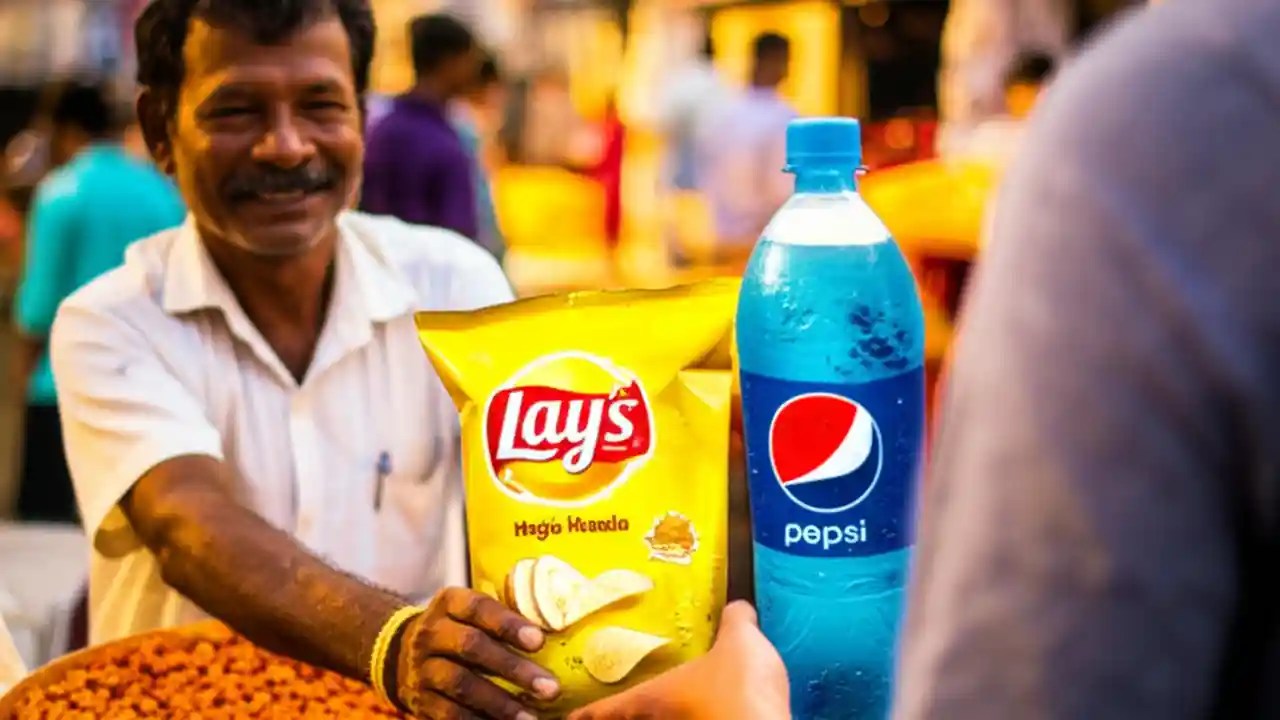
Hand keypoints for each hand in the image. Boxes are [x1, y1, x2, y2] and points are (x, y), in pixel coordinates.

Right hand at [394, 587, 560, 718]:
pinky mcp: (420, 700)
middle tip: (549, 687)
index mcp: (449, 603)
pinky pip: (448, 714)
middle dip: (513, 668)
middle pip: (471, 647)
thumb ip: (503, 617)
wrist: (400, 653)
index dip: (508, 624)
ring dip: (499, 703)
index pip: (478, 607)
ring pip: (461, 684)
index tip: (539, 641)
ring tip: (530, 718)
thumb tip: (556, 629)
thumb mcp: (470, 613)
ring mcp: (422, 668)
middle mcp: (431, 633)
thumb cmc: (456, 629)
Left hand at [568, 601, 789, 719]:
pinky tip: (707, 714)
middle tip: (613, 711)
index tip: (571, 716)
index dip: (586, 713)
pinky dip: (691, 719)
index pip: (607, 709)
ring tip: (661, 711)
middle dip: (619, 719)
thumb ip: (735, 620)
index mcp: (654, 698)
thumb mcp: (741, 641)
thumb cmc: (739, 689)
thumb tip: (736, 607)